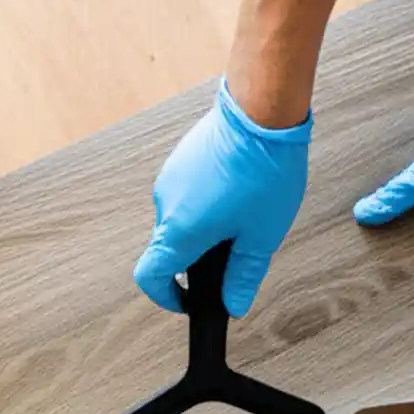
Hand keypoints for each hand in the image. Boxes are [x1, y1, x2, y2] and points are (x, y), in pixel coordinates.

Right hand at [134, 78, 311, 316]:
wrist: (260, 109)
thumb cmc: (264, 169)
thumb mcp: (262, 235)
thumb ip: (243, 275)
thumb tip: (234, 303)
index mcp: (181, 231)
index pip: (150, 276)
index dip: (166, 297)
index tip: (186, 302)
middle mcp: (166, 205)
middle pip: (169, 248)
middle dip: (199, 257)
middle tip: (237, 249)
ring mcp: (169, 179)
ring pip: (179, 219)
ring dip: (203, 226)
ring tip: (243, 212)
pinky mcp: (179, 160)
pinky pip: (185, 193)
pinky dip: (203, 202)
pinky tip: (236, 190)